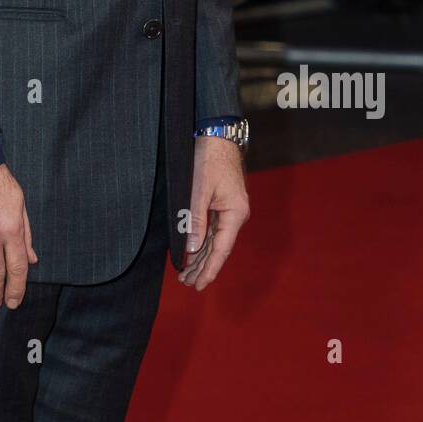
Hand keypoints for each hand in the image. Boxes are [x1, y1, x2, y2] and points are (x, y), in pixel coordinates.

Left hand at [178, 135, 249, 290]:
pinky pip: (212, 230)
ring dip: (201, 257)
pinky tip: (192, 253)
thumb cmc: (210, 159)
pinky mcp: (222, 205)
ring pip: (214, 240)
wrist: (218, 136)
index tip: (199, 285)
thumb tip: (191, 248)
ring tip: (186, 274)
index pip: (221, 249)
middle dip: (202, 267)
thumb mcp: (199, 189)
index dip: (210, 269)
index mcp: (235, 213)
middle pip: (218, 248)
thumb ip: (196, 218)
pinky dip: (202, 243)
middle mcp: (236, 215)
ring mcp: (230, 210)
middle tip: (186, 283)